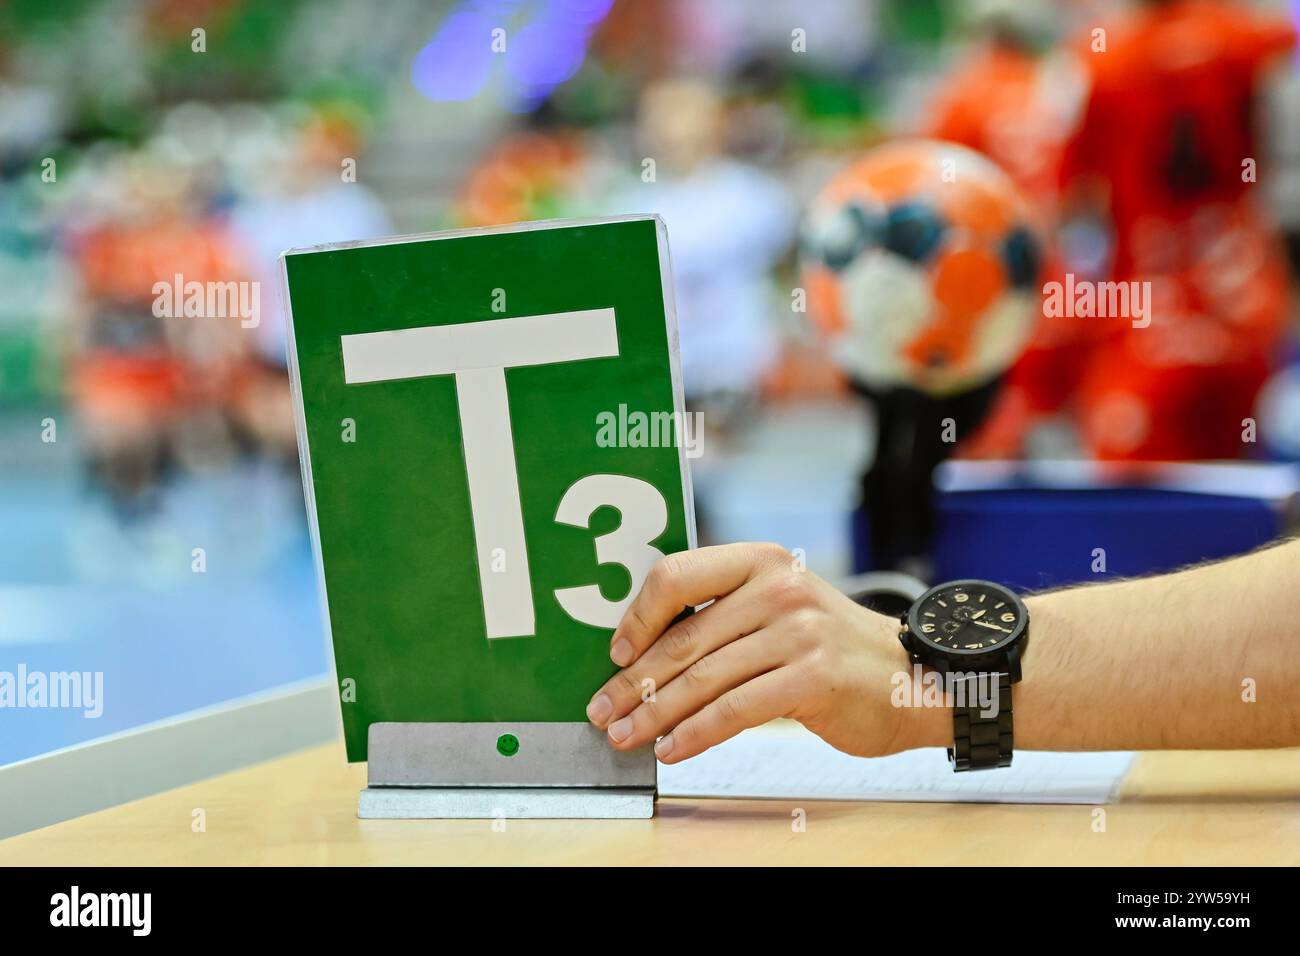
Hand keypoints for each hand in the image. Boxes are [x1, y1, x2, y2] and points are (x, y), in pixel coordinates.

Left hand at [585, 543, 945, 762]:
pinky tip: (673, 749)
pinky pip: (735, 710)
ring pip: (703, 678)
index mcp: (761, 560)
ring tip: (627, 736)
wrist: (909, 675)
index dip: (638, 616)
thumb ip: (722, 615)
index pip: (678, 575)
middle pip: (684, 638)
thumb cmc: (830, 647)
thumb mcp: (779, 606)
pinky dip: (695, 733)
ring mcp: (798, 632)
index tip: (616, 653)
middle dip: (635, 682)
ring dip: (656, 714)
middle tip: (604, 709)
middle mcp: (778, 588)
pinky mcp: (812, 677)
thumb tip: (642, 654)